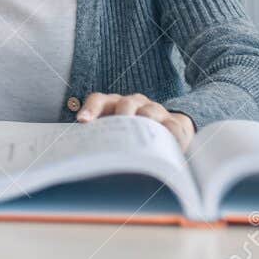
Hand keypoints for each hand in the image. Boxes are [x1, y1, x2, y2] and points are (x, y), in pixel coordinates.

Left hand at [76, 91, 195, 149]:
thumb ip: (101, 141)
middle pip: (126, 104)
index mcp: (114, 104)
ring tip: (139, 140)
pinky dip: (169, 136)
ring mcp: (155, 110)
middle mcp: (134, 103)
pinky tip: (166, 147)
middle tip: (116, 133)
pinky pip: (173, 127)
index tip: (83, 120)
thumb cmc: (132, 136)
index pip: (99, 100)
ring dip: (144, 124)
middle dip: (121, 116)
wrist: (169, 130)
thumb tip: (85, 157)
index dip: (91, 109)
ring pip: (149, 111)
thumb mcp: (115, 136)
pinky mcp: (174, 122)